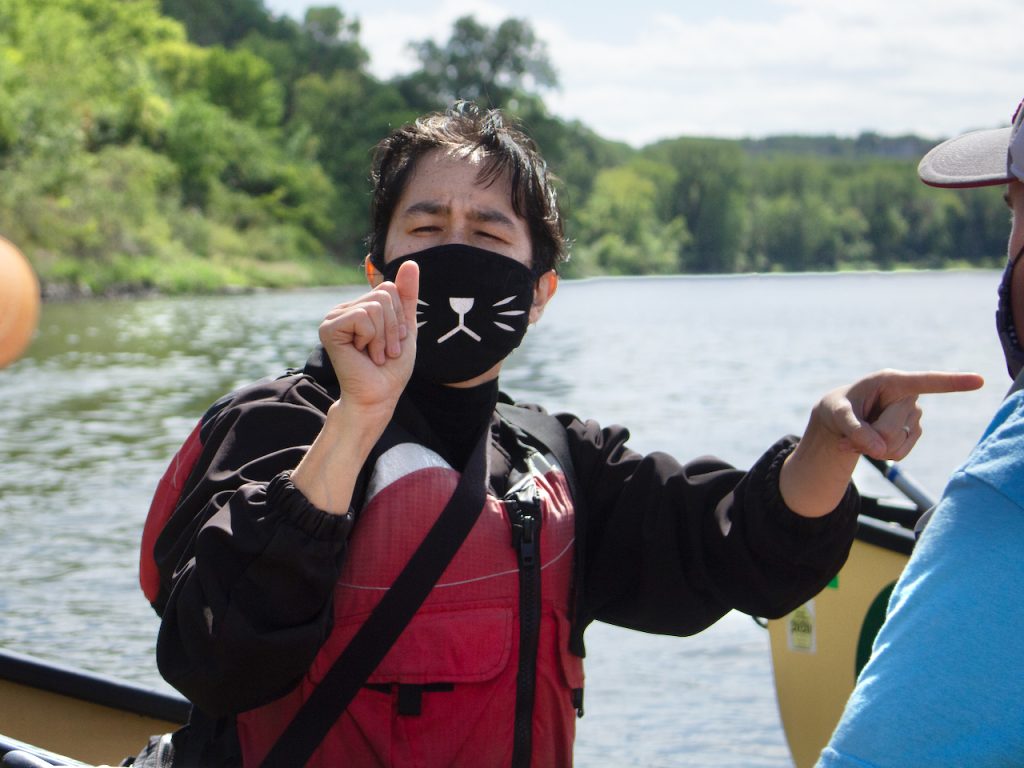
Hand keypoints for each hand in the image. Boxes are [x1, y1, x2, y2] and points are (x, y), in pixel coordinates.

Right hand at [318, 260, 418, 415]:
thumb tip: (411, 263)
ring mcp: (334, 317)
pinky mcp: (329, 328)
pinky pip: (363, 316)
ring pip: (376, 305)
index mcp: (360, 308)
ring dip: (384, 336)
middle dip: (393, 326)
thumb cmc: (391, 368)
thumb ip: (407, 296)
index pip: (390, 289)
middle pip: (384, 294)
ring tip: (374, 354)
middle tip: (384, 350)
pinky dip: (371, 338)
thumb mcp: (405, 326)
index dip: (399, 317)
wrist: (379, 396)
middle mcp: (344, 309)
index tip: (393, 341)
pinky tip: (362, 354)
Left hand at [781, 369, 983, 516]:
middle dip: (867, 437)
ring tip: (856, 436)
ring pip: (893, 446)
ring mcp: (914, 417)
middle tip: (849, 431)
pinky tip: (866, 443)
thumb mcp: (837, 414)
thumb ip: (854, 430)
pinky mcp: (912, 434)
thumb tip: (879, 449)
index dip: (953, 382)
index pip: (926, 382)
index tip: (979, 380)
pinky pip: (896, 455)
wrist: (841, 420)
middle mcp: (909, 397)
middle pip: (890, 431)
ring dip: (869, 448)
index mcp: (893, 381)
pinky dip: (876, 454)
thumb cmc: (838, 408)